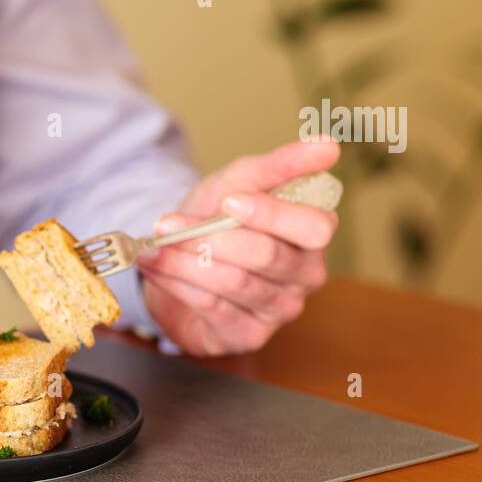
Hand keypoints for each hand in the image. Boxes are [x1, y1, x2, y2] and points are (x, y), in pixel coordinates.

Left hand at [138, 139, 339, 355]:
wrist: (182, 257)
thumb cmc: (220, 215)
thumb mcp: (241, 181)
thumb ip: (280, 164)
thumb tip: (328, 146)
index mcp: (314, 233)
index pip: (314, 227)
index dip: (270, 213)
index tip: (229, 199)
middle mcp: (306, 275)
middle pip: (266, 255)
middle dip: (209, 236)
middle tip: (166, 224)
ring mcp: (280, 309)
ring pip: (234, 282)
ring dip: (183, 261)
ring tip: (153, 245)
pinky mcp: (248, 335)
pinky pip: (213, 308)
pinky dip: (177, 283)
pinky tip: (155, 267)